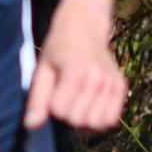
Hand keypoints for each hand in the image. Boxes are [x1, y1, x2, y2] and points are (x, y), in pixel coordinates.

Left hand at [24, 0, 125, 131]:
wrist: (85, 26)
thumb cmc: (58, 48)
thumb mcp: (42, 69)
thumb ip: (37, 98)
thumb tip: (31, 126)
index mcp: (76, 71)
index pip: (60, 112)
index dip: (51, 106)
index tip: (52, 92)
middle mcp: (98, 78)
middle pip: (78, 120)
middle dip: (66, 114)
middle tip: (64, 96)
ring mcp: (112, 83)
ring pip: (96, 125)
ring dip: (82, 120)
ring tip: (76, 103)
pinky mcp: (121, 87)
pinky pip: (110, 120)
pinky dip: (98, 121)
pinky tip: (88, 107)